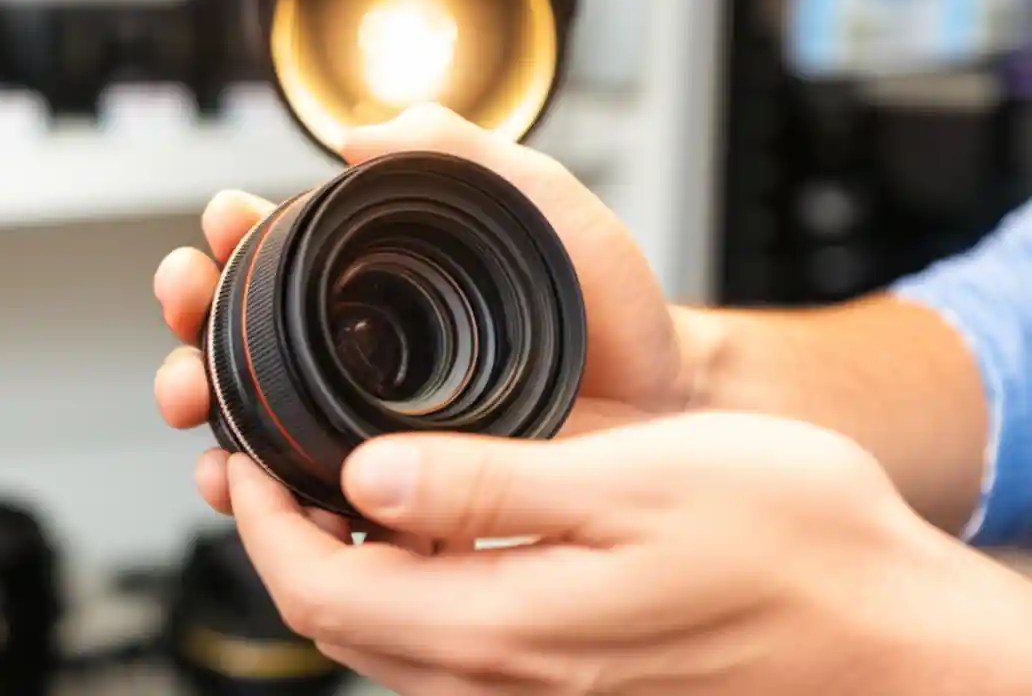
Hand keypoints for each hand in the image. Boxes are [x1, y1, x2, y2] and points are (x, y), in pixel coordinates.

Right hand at [153, 104, 682, 513]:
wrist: (660, 410)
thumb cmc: (612, 313)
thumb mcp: (548, 210)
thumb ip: (469, 153)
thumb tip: (361, 134)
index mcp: (385, 287)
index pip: (280, 257)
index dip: (234, 241)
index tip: (223, 229)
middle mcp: (363, 358)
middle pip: (243, 338)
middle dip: (194, 321)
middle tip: (186, 311)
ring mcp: (369, 432)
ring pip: (254, 420)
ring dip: (207, 407)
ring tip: (196, 404)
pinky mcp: (390, 499)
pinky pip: (302, 502)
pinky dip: (256, 497)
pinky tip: (243, 484)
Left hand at [227, 413, 1031, 695]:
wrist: (883, 631)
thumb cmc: (788, 547)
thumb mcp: (633, 482)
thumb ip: (490, 485)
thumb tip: (368, 475)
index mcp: (503, 625)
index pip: (324, 590)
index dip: (264, 523)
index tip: (245, 457)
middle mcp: (503, 675)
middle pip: (339, 619)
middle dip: (284, 538)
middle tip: (269, 460)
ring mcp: (533, 684)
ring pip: (386, 632)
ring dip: (337, 557)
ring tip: (328, 479)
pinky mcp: (564, 672)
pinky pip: (445, 636)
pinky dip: (403, 577)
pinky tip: (423, 519)